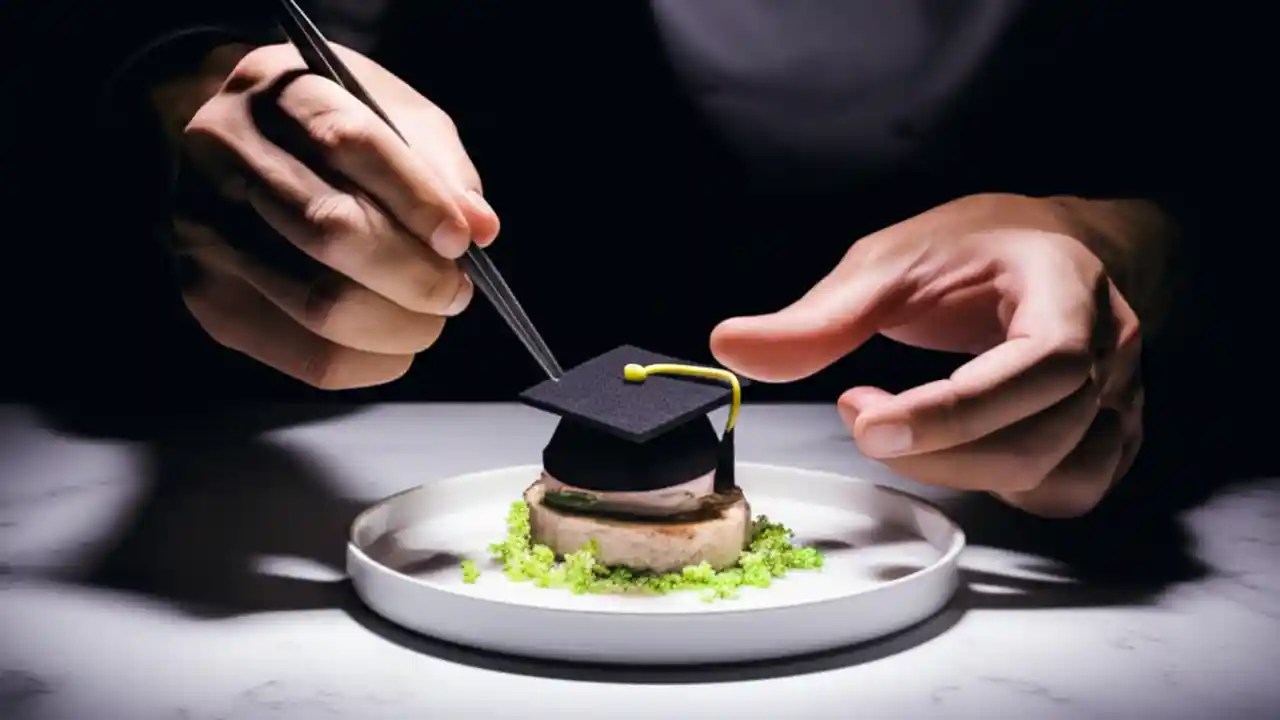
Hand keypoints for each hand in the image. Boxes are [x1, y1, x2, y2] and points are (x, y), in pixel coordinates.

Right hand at [148, 42, 498, 387]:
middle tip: (454, 290)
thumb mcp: (389, 113)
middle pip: (331, 230)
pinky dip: (370, 362)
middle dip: (415, 275)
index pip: (349, 143)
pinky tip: (393, 345)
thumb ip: (437, 164)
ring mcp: (206, 229)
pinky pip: (305, 354)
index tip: (461, 240)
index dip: (416, 200)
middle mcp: (226, 156)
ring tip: (428, 317)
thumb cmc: (325, 128)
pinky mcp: (209, 294)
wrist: (227, 143)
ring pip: (320, 303)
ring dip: (399, 324)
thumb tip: (479, 228)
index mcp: (278, 90)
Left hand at [710, 193, 1173, 517]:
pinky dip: (1006, 488)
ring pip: (1055, 474)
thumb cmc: (974, 249)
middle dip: (938, 448)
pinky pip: (1069, 490)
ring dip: (963, 472)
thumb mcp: (890, 260)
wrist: (1049, 247)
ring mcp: (1121, 396)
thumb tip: (730, 347)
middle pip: (1040, 433)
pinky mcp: (1110, 434)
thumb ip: (819, 315)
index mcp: (1066, 288)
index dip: (954, 410)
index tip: (867, 422)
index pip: (1038, 364)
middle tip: (861, 418)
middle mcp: (1112, 347)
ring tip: (903, 428)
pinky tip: (958, 453)